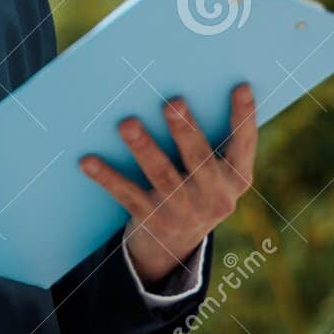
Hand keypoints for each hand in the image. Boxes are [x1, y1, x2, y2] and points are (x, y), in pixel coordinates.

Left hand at [79, 84, 256, 285]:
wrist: (176, 247)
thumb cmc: (195, 189)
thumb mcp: (214, 173)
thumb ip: (210, 142)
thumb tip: (181, 95)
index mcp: (236, 178)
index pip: (244, 144)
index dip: (245, 116)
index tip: (241, 86)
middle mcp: (215, 197)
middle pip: (199, 158)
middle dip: (185, 130)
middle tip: (172, 102)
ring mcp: (184, 211)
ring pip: (162, 174)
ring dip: (144, 148)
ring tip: (128, 124)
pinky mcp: (154, 220)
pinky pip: (128, 195)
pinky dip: (107, 177)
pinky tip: (88, 161)